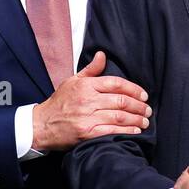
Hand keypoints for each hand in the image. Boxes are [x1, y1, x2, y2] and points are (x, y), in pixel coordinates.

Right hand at [31, 51, 150, 151]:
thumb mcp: (72, 81)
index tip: (144, 95)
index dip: (134, 89)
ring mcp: (87, 117)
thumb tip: (102, 55)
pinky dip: (126, 131)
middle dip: (138, 106)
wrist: (41, 125)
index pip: (116, 83)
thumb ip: (91, 70)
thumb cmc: (59, 102)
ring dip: (136, 119)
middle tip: (147, 110)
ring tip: (145, 121)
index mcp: (86, 85)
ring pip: (119, 116)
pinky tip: (135, 131)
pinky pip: (111, 131)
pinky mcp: (86, 133)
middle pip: (121, 101)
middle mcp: (87, 100)